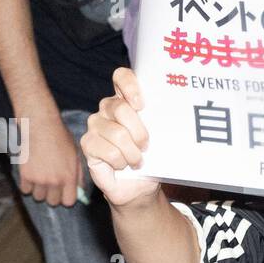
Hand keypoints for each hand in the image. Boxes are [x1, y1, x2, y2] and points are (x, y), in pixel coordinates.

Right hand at [18, 110, 80, 206]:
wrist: (40, 126)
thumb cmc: (61, 138)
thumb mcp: (76, 156)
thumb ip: (78, 175)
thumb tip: (80, 191)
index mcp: (69, 177)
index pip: (68, 202)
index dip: (66, 198)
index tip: (63, 193)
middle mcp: (55, 181)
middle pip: (53, 202)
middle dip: (52, 196)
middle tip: (51, 185)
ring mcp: (39, 179)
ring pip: (38, 197)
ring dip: (39, 191)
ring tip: (40, 179)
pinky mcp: (25, 175)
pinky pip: (25, 190)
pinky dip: (27, 185)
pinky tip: (31, 176)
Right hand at [80, 67, 160, 208]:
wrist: (140, 185)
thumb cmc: (152, 158)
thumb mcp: (160, 138)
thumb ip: (159, 121)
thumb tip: (175, 113)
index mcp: (126, 100)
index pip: (122, 77)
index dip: (129, 86)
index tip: (141, 104)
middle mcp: (108, 108)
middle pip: (120, 108)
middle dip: (139, 132)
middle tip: (146, 146)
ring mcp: (96, 124)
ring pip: (116, 133)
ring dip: (132, 153)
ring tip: (137, 160)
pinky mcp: (87, 143)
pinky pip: (106, 150)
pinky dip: (120, 162)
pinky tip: (122, 166)